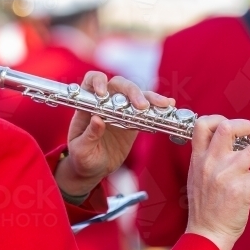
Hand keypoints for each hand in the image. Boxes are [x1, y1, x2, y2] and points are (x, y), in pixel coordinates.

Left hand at [54, 71, 173, 197]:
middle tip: (141, 106)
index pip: (92, 81)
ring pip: (137, 95)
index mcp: (88, 104)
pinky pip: (147, 110)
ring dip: (150, 98)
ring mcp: (121, 109)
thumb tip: (98, 119)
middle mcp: (106, 102)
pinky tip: (168, 106)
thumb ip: (89, 135)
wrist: (94, 168)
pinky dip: (158, 107)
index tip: (103, 94)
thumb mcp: (81, 149)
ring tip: (163, 104)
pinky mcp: (134, 120)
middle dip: (132, 92)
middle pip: (120, 85)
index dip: (98, 81)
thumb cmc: (82, 157)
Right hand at [185, 116, 249, 249]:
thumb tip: (223, 147)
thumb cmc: (204, 210)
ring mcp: (227, 176)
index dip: (219, 119)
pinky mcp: (241, 190)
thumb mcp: (196, 178)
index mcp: (198, 159)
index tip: (233, 125)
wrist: (206, 234)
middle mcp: (211, 164)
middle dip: (246, 125)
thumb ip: (207, 161)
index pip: (203, 125)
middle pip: (227, 128)